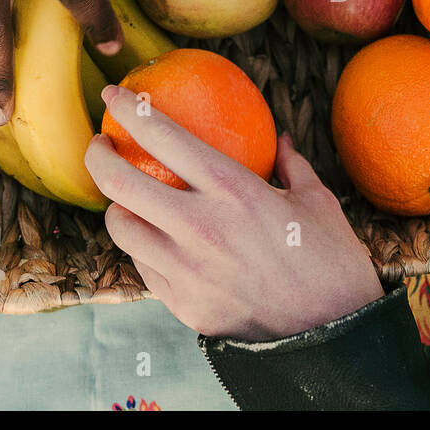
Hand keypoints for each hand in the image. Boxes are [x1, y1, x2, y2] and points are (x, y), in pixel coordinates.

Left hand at [86, 85, 384, 340]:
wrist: (333, 335)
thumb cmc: (332, 262)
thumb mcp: (317, 201)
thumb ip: (290, 165)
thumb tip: (280, 139)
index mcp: (233, 189)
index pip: (162, 137)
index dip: (128, 109)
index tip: (114, 94)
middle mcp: (200, 227)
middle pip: (118, 183)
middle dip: (96, 155)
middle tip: (101, 144)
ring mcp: (186, 270)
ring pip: (122, 229)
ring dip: (118, 207)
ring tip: (127, 198)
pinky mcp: (183, 305)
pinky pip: (146, 268)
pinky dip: (146, 248)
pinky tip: (155, 241)